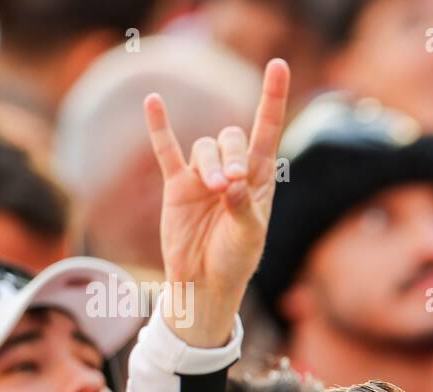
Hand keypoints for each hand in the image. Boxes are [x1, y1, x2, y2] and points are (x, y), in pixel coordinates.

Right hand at [144, 58, 289, 346]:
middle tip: (230, 185)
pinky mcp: (176, 185)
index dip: (272, 99)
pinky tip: (154, 101)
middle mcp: (232, 171)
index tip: (278, 66)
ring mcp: (202, 176)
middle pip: (230, 139)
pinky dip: (159, 127)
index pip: (266, 132)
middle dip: (230, 155)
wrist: (204, 283)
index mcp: (260, 180)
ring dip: (209, 163)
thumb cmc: (235, 260)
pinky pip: (167, 150)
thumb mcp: (248, 236)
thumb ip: (243, 207)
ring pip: (203, 148)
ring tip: (214, 190)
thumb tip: (232, 182)